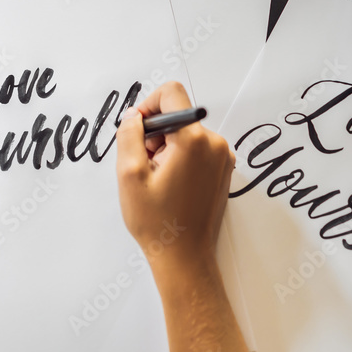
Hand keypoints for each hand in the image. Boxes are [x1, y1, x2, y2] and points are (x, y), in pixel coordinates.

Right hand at [115, 81, 234, 266]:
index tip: (137, 131)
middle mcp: (214, 144)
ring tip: (156, 179)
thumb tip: (134, 116)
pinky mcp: (222, 170)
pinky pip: (196, 148)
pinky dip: (179, 157)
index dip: (148, 106)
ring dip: (166, 147)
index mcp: (193, 141)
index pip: (171, 94)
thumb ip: (129, 134)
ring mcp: (222, 158)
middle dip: (155, 133)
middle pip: (177, 115)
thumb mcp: (129, 174)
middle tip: (144, 165)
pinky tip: (169, 183)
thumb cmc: (158, 222)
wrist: (184, 257)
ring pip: (185, 133)